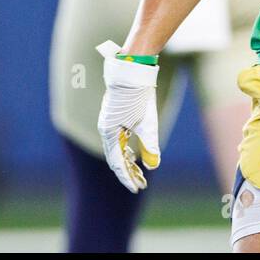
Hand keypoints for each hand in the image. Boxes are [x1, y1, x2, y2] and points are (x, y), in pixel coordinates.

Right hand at [96, 41, 160, 192]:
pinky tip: (134, 157)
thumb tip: (153, 165)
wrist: (132, 71)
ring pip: (116, 150)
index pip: (117, 163)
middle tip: (141, 185)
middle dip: (128, 173)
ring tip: (140, 175)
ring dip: (128, 163)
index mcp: (109, 132)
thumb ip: (150, 144)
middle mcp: (106, 130)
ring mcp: (108, 124)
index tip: (137, 188)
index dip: (127, 177)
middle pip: (115, 159)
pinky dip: (126, 151)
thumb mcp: (148, 121)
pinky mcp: (114, 119)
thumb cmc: (139, 95)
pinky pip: (118, 140)